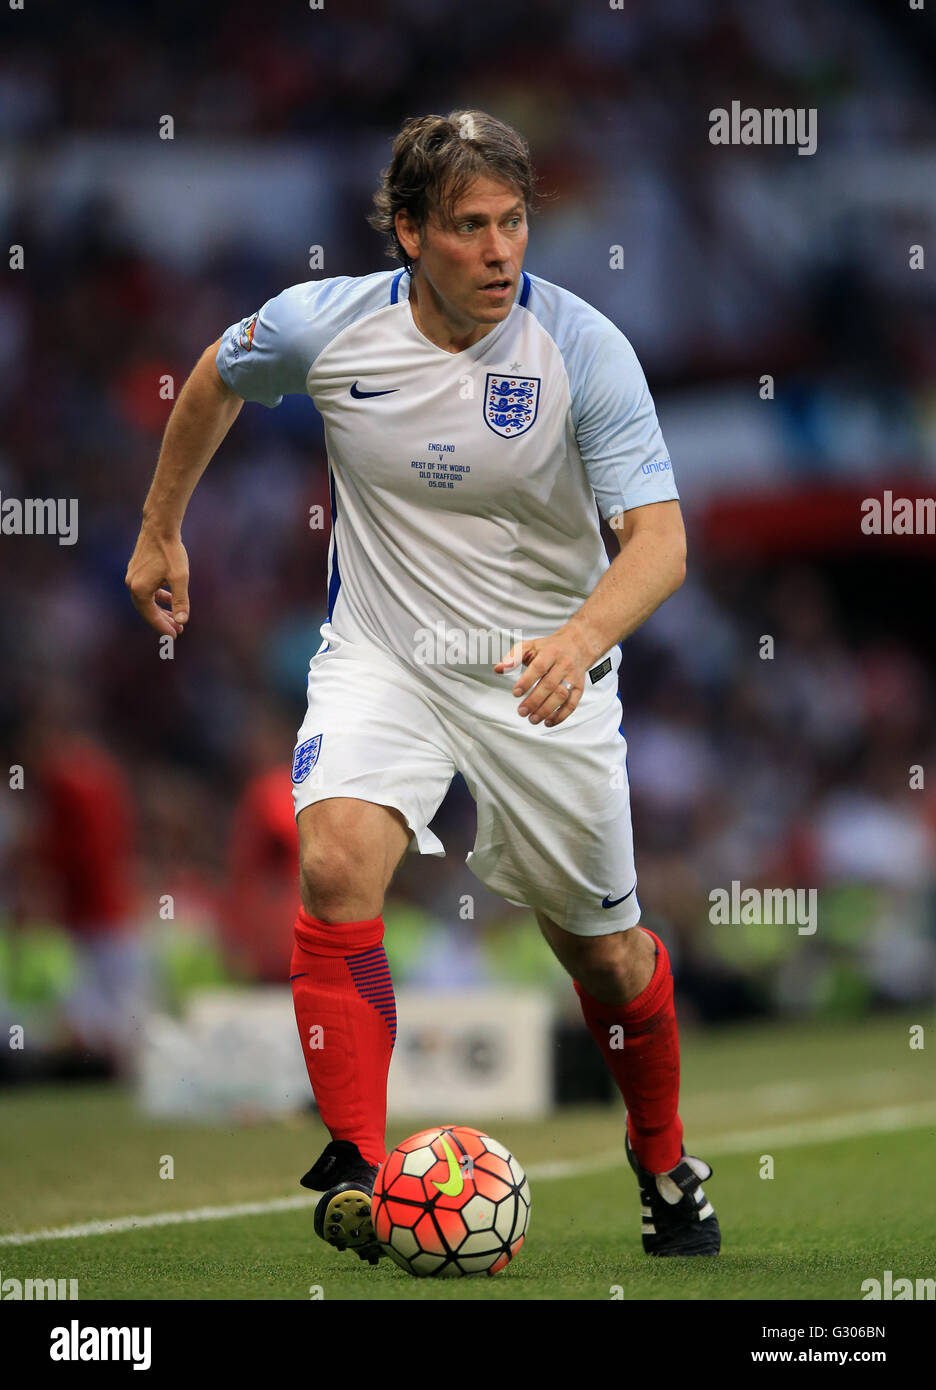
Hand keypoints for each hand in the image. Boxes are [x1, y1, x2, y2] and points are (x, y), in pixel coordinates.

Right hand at [125, 520, 189, 637]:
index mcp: (140, 589)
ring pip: (146, 600)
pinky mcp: (136, 569)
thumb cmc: (171, 552)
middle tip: (177, 629)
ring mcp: (132, 576)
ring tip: (174, 616)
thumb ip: (180, 601)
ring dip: (160, 608)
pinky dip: (157, 596)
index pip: (151, 616)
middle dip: (162, 620)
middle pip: (147, 610)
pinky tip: (168, 596)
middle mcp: (132, 584)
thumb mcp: (180, 578)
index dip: (164, 627)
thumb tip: (181, 621)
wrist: (160, 527)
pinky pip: (146, 590)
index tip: (175, 635)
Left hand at [494, 626, 592, 726]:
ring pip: (562, 696)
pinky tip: (548, 721)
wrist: (576, 645)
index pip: (539, 668)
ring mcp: (573, 677)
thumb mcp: (530, 646)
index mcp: (551, 652)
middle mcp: (564, 664)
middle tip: (521, 711)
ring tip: (533, 719)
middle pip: (549, 685)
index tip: (516, 693)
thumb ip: (513, 657)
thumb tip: (498, 668)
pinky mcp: (579, 688)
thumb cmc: (549, 648)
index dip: (527, 681)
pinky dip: (561, 715)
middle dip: (534, 701)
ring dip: (546, 710)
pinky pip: (572, 704)